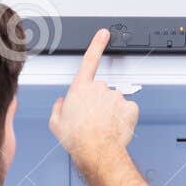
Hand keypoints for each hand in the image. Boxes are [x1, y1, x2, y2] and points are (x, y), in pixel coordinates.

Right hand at [49, 28, 137, 172]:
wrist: (96, 151)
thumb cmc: (76, 138)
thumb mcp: (56, 123)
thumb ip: (58, 107)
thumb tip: (61, 103)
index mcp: (80, 88)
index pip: (89, 59)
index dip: (97, 44)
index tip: (104, 34)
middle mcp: (99, 88)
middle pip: (101, 90)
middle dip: (98, 102)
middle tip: (92, 120)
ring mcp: (116, 96)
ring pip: (115, 101)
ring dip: (111, 111)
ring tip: (103, 127)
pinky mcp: (130, 107)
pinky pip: (128, 110)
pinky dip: (124, 118)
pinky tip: (116, 128)